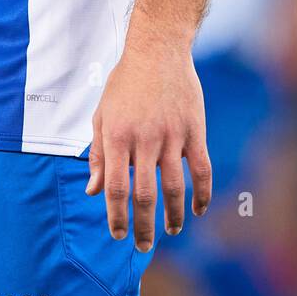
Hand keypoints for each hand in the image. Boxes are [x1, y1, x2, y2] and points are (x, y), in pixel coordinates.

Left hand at [86, 42, 210, 249]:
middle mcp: (144, 138)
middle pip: (144, 195)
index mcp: (117, 135)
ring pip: (175, 188)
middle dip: (142, 226)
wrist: (158, 49)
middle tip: (142, 246)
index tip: (117, 234)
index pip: (116, 187)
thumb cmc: (126, 82)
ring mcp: (172, 135)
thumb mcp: (102, 114)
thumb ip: (98, 154)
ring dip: (173, 216)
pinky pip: (202, 170)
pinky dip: (203, 194)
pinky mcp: (195, 131)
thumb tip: (93, 190)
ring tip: (170, 231)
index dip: (116, 215)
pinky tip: (198, 210)